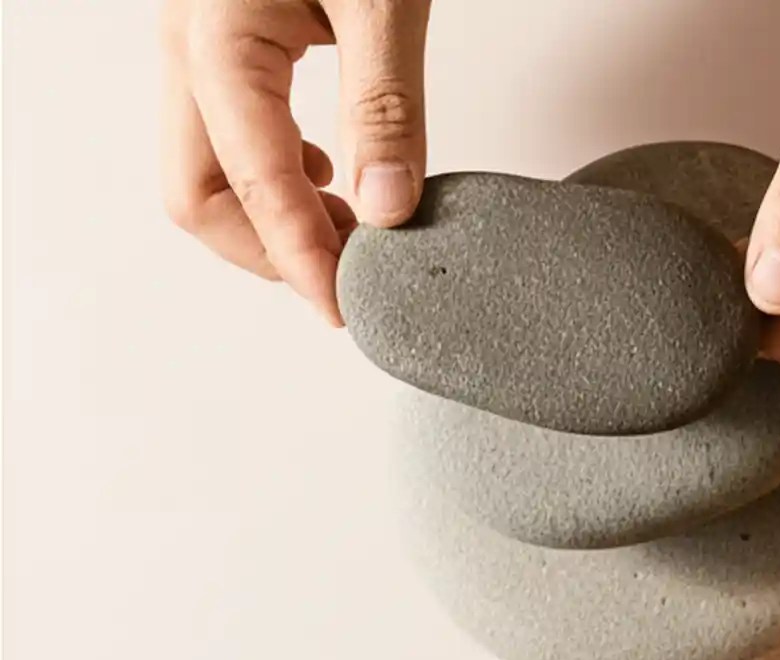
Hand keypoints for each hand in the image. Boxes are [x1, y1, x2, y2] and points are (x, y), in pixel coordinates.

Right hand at [161, 0, 430, 325]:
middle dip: (270, 250)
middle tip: (347, 277)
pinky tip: (327, 178)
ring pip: (207, 171)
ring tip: (351, 230)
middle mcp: (189, 47)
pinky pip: (227, 137)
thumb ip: (385, 105)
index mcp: (217, 41)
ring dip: (273, 217)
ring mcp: (198, 47)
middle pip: (200, 194)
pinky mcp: (224, 45)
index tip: (342, 305)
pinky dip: (274, 178)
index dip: (299, 256)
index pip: (253, 183)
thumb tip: (387, 208)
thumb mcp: (383, 4)